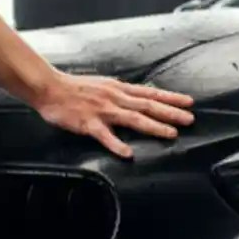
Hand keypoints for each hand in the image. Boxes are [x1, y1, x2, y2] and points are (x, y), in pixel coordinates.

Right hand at [32, 72, 194, 158]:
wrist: (49, 88)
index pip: (151, 93)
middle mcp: (116, 98)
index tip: (189, 102)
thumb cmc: (76, 88)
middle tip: (189, 119)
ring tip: (171, 134)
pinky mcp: (89, 123)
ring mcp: (103, 111)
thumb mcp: (105, 85)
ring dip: (153, 126)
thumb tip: (140, 99)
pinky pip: (105, 136)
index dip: (171, 98)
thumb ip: (123, 93)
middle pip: (148, 105)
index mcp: (120, 89)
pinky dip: (117, 144)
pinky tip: (128, 153)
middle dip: (171, 112)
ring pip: (133, 119)